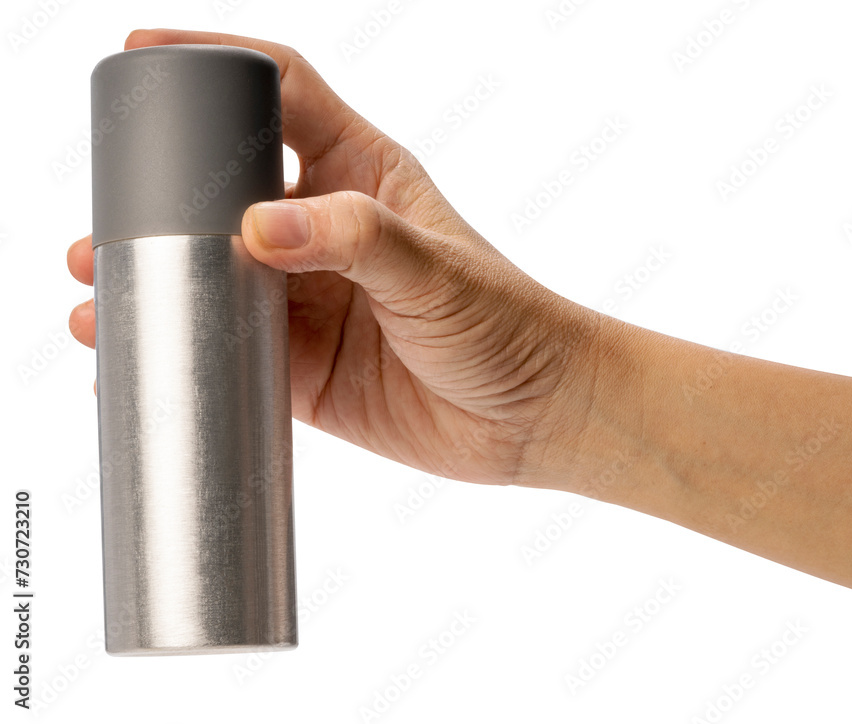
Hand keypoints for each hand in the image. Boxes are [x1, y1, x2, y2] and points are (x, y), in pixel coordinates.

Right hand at [68, 28, 601, 488]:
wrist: (533, 417)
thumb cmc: (508, 323)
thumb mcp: (434, 267)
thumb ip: (351, 238)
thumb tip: (253, 228)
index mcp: (362, 175)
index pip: (282, 93)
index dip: (215, 61)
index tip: (144, 51)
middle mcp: (326, 230)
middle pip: (224, 190)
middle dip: (159, 197)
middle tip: (107, 216)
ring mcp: (311, 300)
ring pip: (214, 275)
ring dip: (154, 278)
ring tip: (97, 287)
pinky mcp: (304, 366)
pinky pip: (227, 352)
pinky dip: (180, 350)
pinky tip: (132, 355)